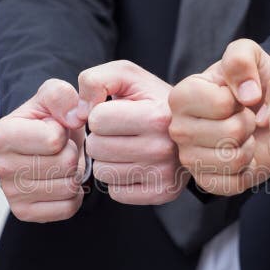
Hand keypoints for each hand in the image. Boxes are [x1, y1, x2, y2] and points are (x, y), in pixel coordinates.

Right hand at [0, 79, 85, 222]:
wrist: (42, 145)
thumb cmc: (47, 120)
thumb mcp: (53, 95)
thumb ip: (62, 95)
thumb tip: (75, 118)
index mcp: (0, 135)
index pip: (54, 140)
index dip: (64, 132)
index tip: (53, 129)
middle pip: (65, 164)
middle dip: (72, 153)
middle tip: (59, 149)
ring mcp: (9, 193)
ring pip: (68, 187)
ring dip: (74, 174)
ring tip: (59, 163)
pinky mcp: (23, 213)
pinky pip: (67, 208)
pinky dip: (73, 196)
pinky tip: (61, 181)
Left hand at [77, 60, 185, 203]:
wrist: (191, 125)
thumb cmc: (150, 98)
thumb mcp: (126, 75)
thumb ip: (94, 80)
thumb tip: (78, 115)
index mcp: (156, 116)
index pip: (96, 120)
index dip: (99, 114)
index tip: (117, 112)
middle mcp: (164, 147)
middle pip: (96, 148)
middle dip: (101, 137)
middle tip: (121, 132)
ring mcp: (165, 174)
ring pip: (103, 173)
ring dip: (108, 160)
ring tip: (128, 147)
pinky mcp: (163, 194)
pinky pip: (116, 192)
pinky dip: (119, 180)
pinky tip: (135, 165)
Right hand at [169, 40, 269, 194]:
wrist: (267, 111)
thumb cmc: (256, 83)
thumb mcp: (252, 56)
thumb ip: (242, 59)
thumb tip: (246, 95)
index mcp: (181, 95)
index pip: (221, 104)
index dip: (241, 100)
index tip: (238, 97)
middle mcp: (177, 128)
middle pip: (230, 133)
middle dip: (249, 124)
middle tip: (246, 118)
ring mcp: (188, 158)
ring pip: (233, 159)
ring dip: (250, 147)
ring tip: (245, 136)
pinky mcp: (204, 182)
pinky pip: (234, 183)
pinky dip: (249, 171)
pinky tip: (245, 157)